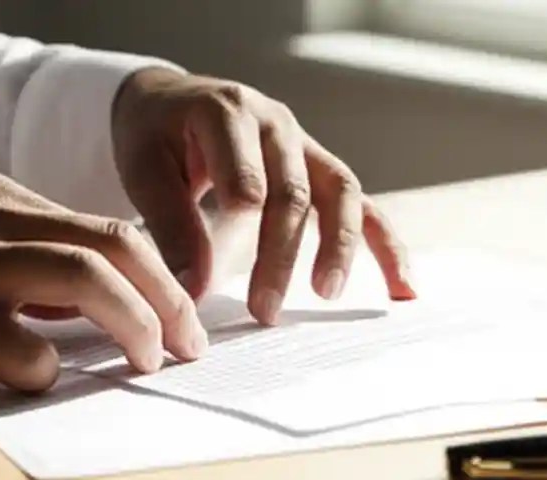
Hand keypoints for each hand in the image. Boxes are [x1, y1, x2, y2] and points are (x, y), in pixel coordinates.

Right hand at [0, 171, 206, 390]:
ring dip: (135, 326)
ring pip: (86, 280)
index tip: (183, 318)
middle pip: (115, 247)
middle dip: (169, 300)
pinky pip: (25, 348)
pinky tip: (35, 378)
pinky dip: (46, 369)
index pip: (109, 228)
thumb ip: (29, 258)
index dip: (161, 277)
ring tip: (149, 364)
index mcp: (1, 198)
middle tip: (189, 346)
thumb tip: (107, 301)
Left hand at [111, 68, 415, 325]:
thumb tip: (195, 291)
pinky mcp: (324, 171)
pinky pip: (365, 207)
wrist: (173, 102)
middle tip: (264, 310)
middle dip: (280, 256)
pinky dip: (387, 247)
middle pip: (292, 192)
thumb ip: (171, 225)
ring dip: (339, 247)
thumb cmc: (155, 136)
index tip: (214, 282)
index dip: (237, 225)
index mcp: (227, 112)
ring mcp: (307, 146)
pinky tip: (402, 289)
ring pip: (339, 194)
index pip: (246, 172)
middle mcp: (276, 124)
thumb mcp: (144, 169)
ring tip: (328, 293)